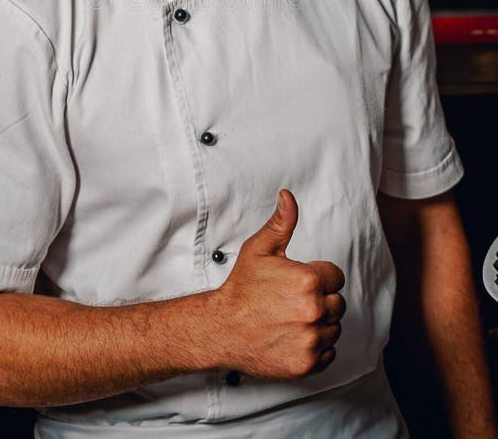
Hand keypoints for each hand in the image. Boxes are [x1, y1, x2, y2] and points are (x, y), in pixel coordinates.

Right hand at [212, 189, 345, 379]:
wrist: (222, 328)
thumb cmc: (241, 289)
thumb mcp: (259, 249)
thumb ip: (281, 223)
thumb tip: (288, 197)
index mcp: (308, 280)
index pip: (336, 276)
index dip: (318, 276)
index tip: (299, 281)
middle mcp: (313, 311)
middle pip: (337, 302)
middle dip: (320, 299)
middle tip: (291, 300)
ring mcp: (311, 339)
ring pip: (334, 327)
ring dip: (319, 323)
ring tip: (290, 318)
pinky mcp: (308, 364)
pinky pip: (328, 352)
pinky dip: (315, 346)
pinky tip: (293, 336)